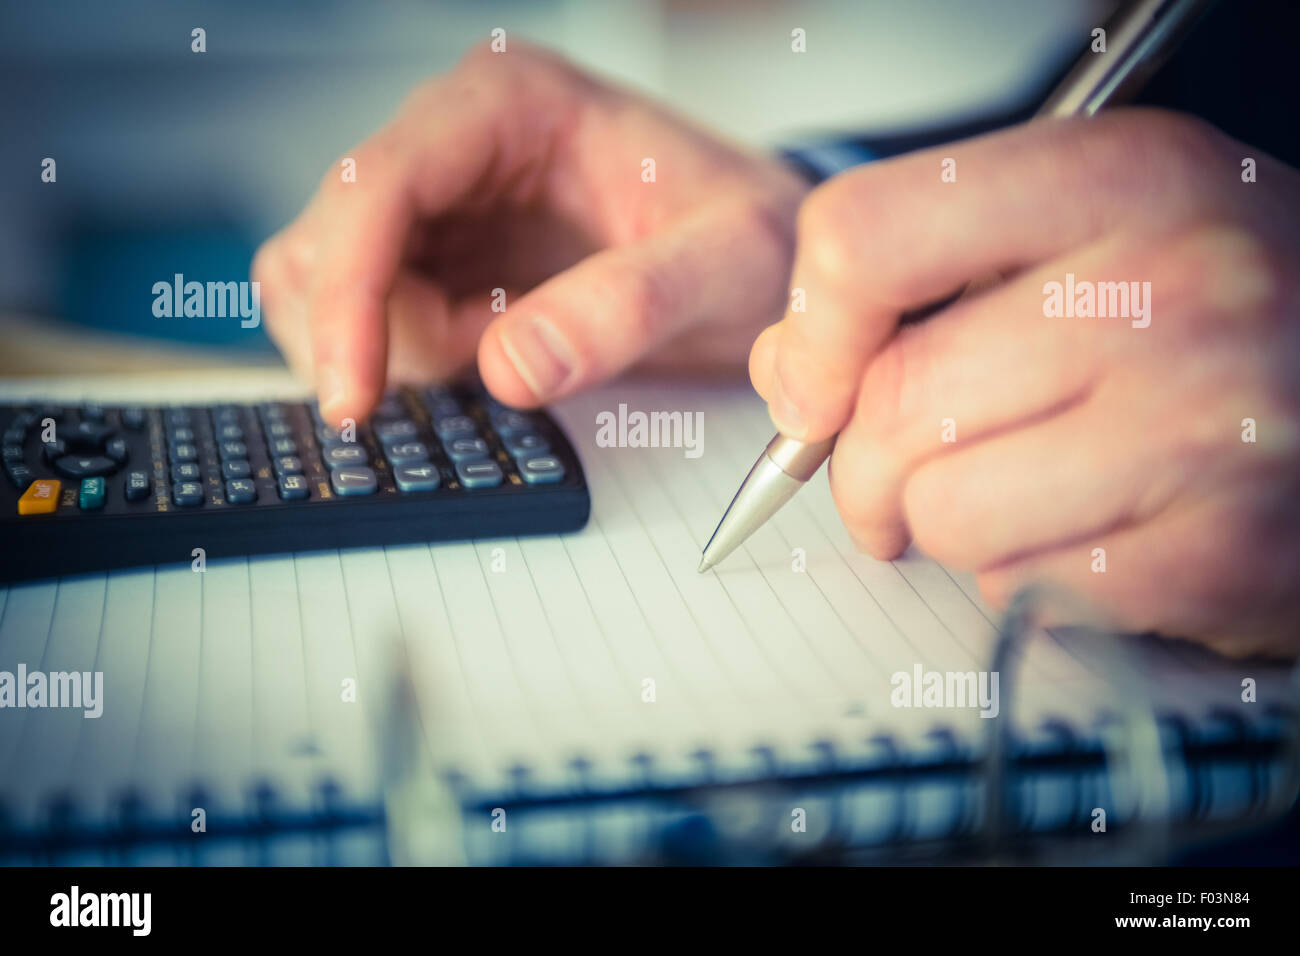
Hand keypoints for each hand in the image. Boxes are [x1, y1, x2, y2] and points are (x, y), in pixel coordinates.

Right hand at [254, 41, 807, 424]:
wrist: (766, 250)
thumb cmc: (753, 236)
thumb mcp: (725, 264)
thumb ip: (629, 307)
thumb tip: (509, 367)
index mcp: (510, 102)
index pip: (377, 184)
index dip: (346, 293)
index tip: (354, 395)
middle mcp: (454, 135)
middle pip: (329, 236)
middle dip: (369, 332)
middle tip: (464, 379)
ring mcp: (439, 193)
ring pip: (325, 277)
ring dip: (384, 346)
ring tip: (495, 350)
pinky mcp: (437, 250)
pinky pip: (365, 310)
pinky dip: (397, 356)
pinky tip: (479, 353)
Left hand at [749, 110, 1299, 655]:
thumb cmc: (1222, 310)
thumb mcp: (1088, 233)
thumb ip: (921, 279)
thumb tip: (791, 370)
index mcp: (1121, 176)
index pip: (867, 237)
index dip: (814, 329)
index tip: (818, 381)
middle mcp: (1172, 287)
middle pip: (889, 402)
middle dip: (865, 463)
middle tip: (904, 468)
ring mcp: (1201, 425)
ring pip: (941, 512)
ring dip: (955, 523)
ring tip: (1033, 488)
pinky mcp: (1214, 553)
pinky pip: (1018, 591)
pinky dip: (1031, 576)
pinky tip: (1102, 529)